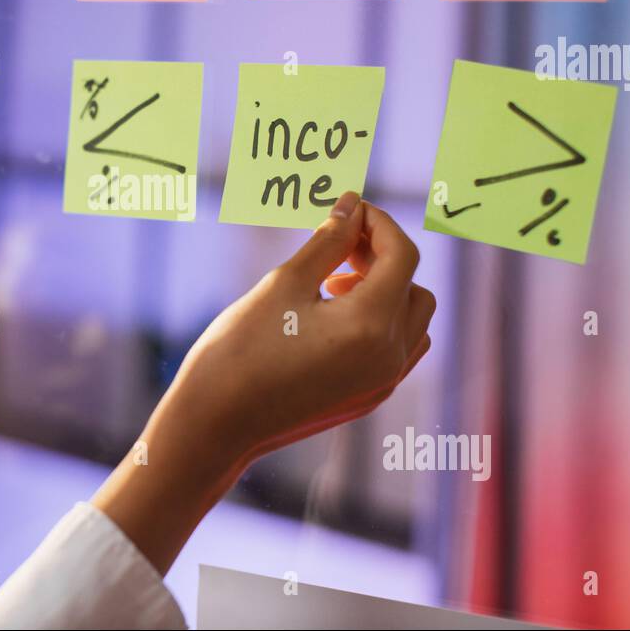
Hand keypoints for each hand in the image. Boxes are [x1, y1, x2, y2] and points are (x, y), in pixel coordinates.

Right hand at [92, 192, 434, 574]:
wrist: (214, 425)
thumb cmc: (239, 349)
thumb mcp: (284, 282)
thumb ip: (328, 241)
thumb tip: (351, 205)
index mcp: (370, 325)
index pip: (402, 255)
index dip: (378, 223)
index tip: (347, 210)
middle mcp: (389, 358)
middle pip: (414, 286)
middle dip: (382, 257)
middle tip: (337, 245)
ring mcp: (381, 384)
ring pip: (414, 320)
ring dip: (387, 291)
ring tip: (334, 284)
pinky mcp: (367, 400)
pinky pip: (399, 351)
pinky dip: (382, 323)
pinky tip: (334, 318)